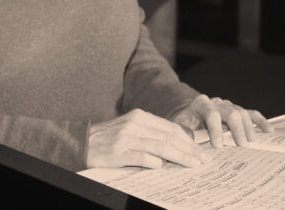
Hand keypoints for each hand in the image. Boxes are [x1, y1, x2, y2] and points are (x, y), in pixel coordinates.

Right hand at [87, 108, 208, 168]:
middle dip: (189, 149)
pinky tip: (164, 167)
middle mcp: (135, 125)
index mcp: (140, 117)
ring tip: (192, 164)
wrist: (82, 141)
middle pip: (169, 137)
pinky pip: (141, 157)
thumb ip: (151, 133)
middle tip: (203, 159)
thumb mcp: (131, 128)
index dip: (188, 139)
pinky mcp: (118, 152)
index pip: (170, 128)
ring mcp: (127, 138)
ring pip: (160, 147)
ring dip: (180, 157)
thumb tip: (176, 143)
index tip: (200, 150)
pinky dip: (154, 162)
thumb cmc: (109, 137)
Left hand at [171, 94, 271, 147]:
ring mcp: (228, 106)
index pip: (211, 114)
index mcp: (201, 104)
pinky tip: (269, 131)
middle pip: (231, 112)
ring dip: (248, 128)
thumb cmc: (183, 121)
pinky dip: (260, 122)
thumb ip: (183, 130)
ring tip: (252, 141)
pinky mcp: (237, 111)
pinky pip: (251, 114)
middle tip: (241, 145)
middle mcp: (217, 102)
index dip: (215, 129)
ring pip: (241, 113)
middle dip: (236, 129)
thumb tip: (191, 139)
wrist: (187, 112)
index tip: (218, 145)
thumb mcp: (178, 124)